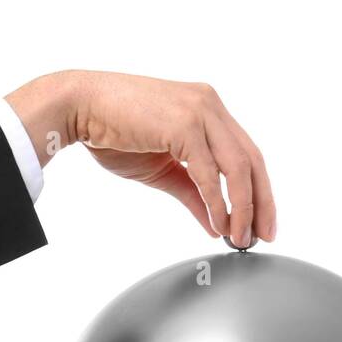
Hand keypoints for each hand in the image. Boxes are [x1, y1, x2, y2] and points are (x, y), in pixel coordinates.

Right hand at [4, 70, 275, 246]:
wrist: (78, 107)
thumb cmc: (111, 131)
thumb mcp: (161, 169)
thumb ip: (192, 193)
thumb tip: (214, 222)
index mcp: (207, 109)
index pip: (246, 153)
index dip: (259, 191)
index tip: (260, 222)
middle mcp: (210, 105)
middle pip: (252, 160)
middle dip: (261, 202)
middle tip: (263, 235)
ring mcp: (200, 112)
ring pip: (238, 166)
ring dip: (243, 207)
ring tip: (240, 236)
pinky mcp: (185, 124)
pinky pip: (210, 171)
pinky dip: (218, 201)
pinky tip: (220, 223)